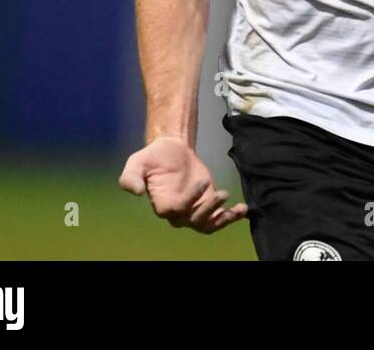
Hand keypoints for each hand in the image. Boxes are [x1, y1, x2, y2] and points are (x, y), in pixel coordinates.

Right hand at [118, 136, 246, 233]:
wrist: (173, 149)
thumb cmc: (154, 156)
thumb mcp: (137, 162)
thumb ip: (131, 177)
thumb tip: (136, 192)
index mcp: (161, 204)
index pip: (176, 210)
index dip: (190, 200)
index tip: (202, 181)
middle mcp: (177, 212)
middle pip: (194, 220)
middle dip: (209, 210)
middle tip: (222, 193)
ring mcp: (193, 210)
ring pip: (207, 225)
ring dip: (223, 219)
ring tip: (237, 208)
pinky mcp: (207, 204)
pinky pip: (218, 218)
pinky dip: (231, 217)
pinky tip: (243, 209)